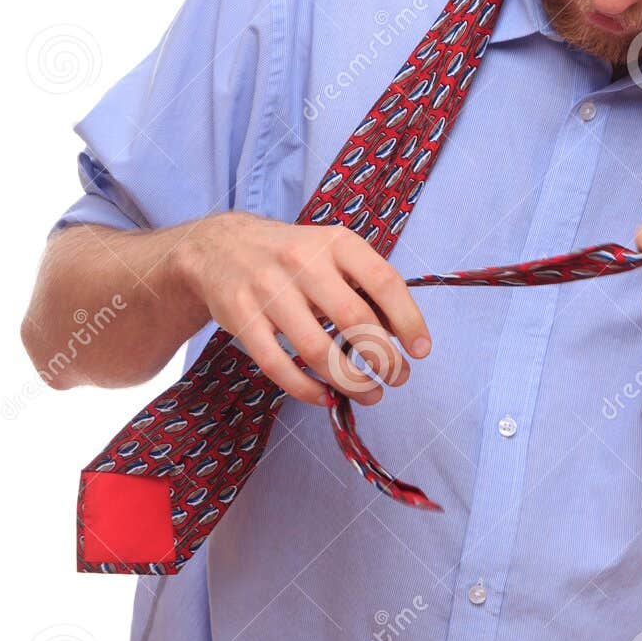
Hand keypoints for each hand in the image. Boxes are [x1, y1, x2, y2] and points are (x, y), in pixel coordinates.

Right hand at [176, 212, 431, 406]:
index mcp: (336, 243)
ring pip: (317, 350)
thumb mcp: (334, 254)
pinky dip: (307, 390)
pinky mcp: (242, 319)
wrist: (219, 248)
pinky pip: (278, 366)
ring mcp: (268, 291)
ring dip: (350, 381)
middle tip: (398, 377)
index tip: (421, 351)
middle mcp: (303, 262)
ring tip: (370, 394)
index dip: (409, 320)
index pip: (383, 281)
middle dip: (383, 358)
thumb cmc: (294, 255)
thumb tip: (405, 333)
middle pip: (354, 319)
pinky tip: (326, 397)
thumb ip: (368, 287)